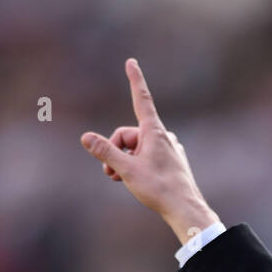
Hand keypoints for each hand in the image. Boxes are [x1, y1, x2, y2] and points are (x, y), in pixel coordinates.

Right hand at [80, 57, 219, 243]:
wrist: (185, 210)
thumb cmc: (159, 189)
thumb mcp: (126, 169)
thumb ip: (105, 152)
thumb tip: (86, 137)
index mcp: (154, 131)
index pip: (141, 98)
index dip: (135, 79)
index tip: (131, 62)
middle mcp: (164, 136)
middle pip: (130, 135)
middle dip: (116, 151)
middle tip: (109, 173)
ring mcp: (169, 149)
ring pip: (138, 149)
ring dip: (125, 161)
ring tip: (119, 179)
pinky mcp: (172, 162)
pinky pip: (149, 157)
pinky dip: (138, 166)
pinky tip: (135, 181)